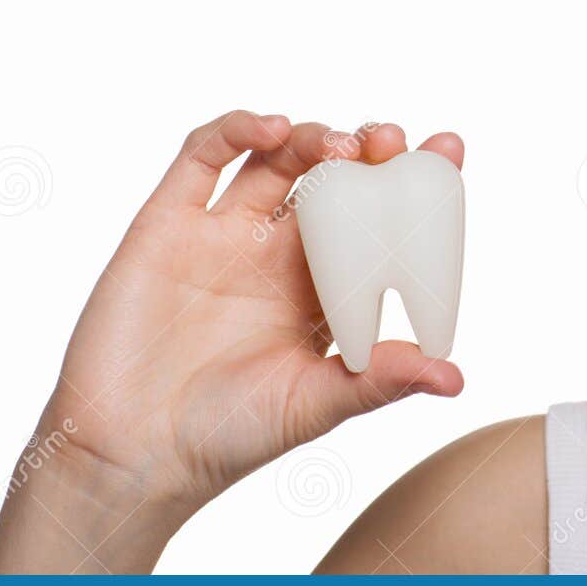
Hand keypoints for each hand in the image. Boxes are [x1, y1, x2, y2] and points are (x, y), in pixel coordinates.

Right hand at [0, 110, 463, 571]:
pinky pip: (202, 158)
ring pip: (276, 158)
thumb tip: (456, 379)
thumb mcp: (315, 406)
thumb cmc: (226, 437)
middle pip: (332, 177)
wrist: (130, 456)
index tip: (450, 148)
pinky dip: (236, 129)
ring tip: (342, 146)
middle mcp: (276, 254)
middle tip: (393, 141)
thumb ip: (380, 381)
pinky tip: (271, 129)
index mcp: (322, 288)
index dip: (411, 180)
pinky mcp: (166, 225)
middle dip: (368, 149)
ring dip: (313, 136)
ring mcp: (222, 234)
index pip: (378, 219)